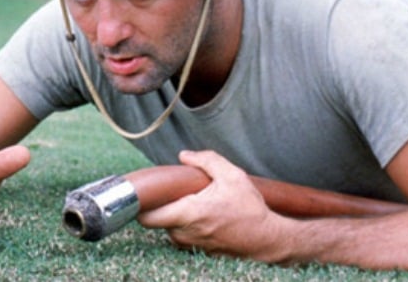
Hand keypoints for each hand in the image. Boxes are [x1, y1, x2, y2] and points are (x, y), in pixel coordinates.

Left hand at [137, 150, 289, 260]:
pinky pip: (182, 235)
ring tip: (192, 202)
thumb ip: (207, 160)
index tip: (145, 192)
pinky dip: (185, 225)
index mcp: (188, 214)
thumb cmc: (251, 209)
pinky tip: (201, 215)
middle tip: (171, 192)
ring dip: (173, 216)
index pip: (146, 216)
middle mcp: (185, 233)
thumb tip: (184, 155)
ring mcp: (191, 245)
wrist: (268, 239)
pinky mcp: (198, 251)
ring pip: (168, 228)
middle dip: (159, 206)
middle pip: (155, 220)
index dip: (139, 204)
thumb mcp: (233, 176)